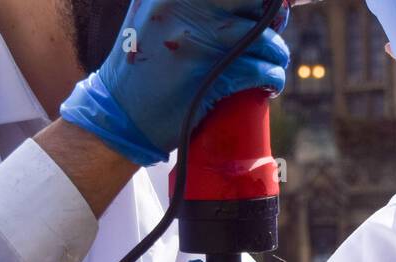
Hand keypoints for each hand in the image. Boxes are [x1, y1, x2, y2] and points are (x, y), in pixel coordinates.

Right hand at [60, 0, 289, 166]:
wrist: (120, 115)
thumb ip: (187, 3)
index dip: (254, 0)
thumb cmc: (142, 64)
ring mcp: (200, 43)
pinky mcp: (213, 77)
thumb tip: (240, 1)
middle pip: (252, 3)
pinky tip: (270, 82)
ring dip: (276, 51)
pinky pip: (260, 70)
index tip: (261, 8)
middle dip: (271, 17)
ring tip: (273, 61)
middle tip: (271, 31)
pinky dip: (272, 77)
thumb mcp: (153, 13)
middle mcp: (185, 8)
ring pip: (262, 38)